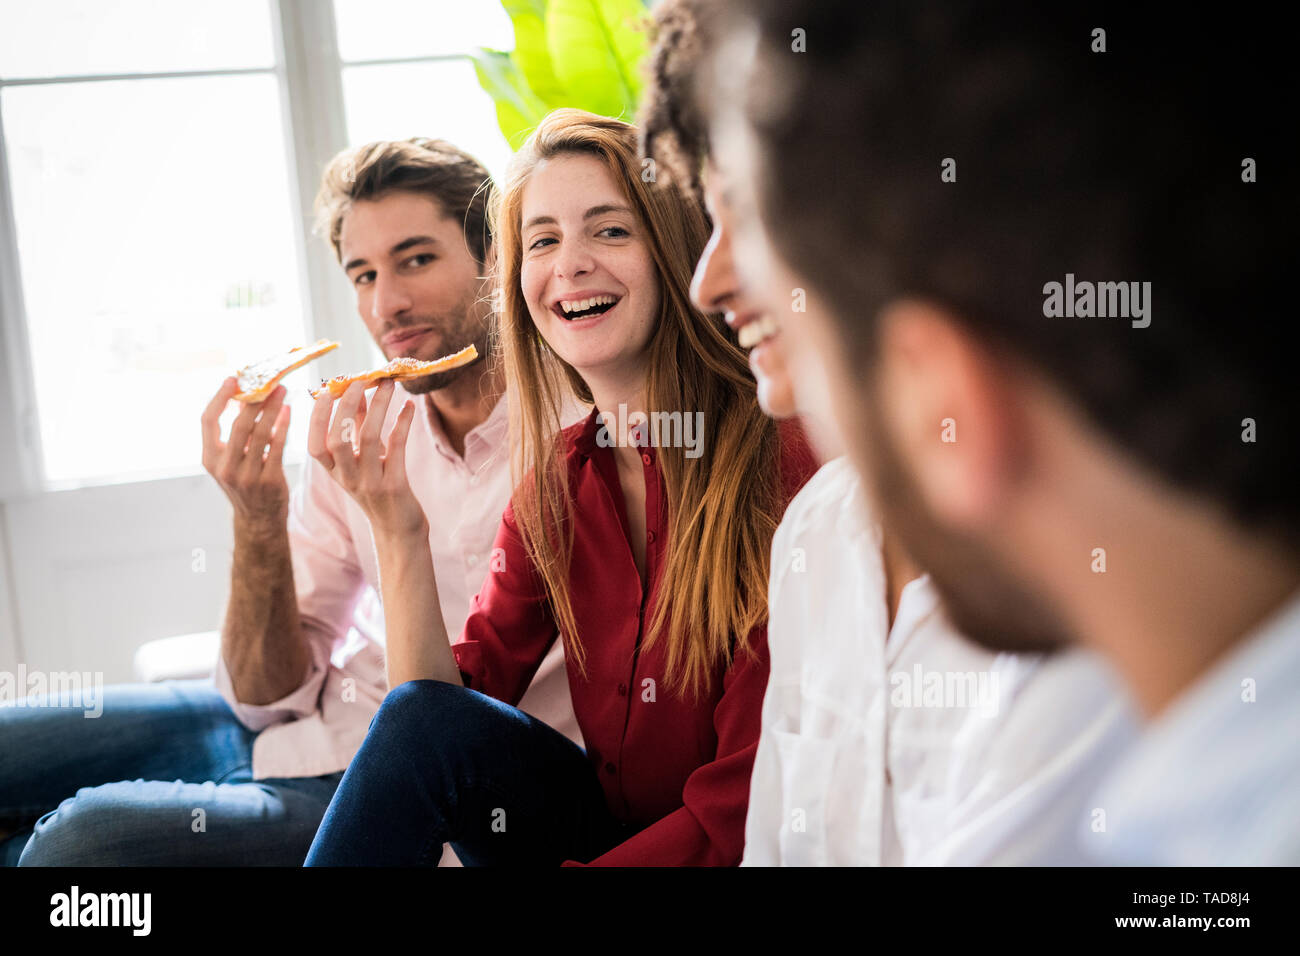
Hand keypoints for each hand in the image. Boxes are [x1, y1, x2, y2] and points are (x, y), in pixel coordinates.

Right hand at [202, 378, 290, 530]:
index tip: (233, 379)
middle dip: (255, 400)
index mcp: (209, 458)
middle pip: (238, 424)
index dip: (219, 397)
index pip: (208, 421)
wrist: (258, 519)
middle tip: (269, 382)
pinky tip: (289, 412)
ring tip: (283, 391)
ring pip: (260, 433)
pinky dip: (283, 426)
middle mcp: (224, 467)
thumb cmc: (245, 482)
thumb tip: (247, 398)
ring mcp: (246, 476)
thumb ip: (233, 436)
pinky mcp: (269, 481)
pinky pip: (278, 447)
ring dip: (273, 409)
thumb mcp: (229, 461)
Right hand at [308, 379, 425, 538]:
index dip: (317, 418)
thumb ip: (357, 427)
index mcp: (334, 472)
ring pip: (368, 439)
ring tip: (388, 385)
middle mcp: (348, 479)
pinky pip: (397, 448)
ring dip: (378, 408)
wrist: (398, 530)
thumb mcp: (363, 459)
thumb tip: (356, 390)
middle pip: (338, 439)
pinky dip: (402, 424)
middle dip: (346, 407)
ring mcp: (370, 484)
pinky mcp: (395, 486)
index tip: (326, 391)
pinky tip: (409, 407)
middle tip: (360, 381)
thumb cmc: (379, 487)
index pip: (315, 445)